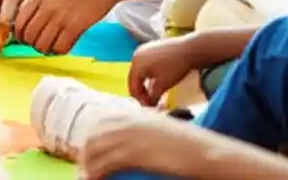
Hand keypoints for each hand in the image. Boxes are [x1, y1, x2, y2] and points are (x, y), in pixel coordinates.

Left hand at [15, 0, 114, 54]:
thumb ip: (35, 6)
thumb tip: (24, 29)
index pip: (18, 24)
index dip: (21, 36)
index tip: (27, 39)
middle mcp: (45, 7)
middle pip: (28, 37)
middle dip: (33, 44)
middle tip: (41, 43)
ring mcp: (59, 18)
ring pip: (42, 46)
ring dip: (46, 49)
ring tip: (52, 45)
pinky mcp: (74, 28)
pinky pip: (60, 48)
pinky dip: (60, 50)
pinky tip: (64, 45)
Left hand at [80, 109, 219, 178]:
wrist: (202, 151)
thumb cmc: (186, 144)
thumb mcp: (160, 129)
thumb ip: (141, 130)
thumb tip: (123, 142)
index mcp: (133, 114)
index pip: (100, 123)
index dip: (91, 140)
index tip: (89, 155)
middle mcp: (127, 121)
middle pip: (93, 136)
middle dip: (86, 154)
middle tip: (85, 171)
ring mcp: (128, 135)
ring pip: (94, 150)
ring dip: (88, 166)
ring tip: (88, 178)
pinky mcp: (131, 152)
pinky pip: (103, 163)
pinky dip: (95, 173)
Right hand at [127, 36, 194, 106]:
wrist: (189, 49)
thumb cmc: (174, 67)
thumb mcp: (162, 85)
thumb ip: (152, 98)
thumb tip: (148, 107)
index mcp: (136, 64)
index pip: (132, 86)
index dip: (139, 99)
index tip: (148, 108)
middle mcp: (136, 55)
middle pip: (134, 78)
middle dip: (141, 91)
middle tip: (150, 102)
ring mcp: (143, 50)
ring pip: (139, 72)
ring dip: (144, 84)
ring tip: (153, 93)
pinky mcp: (150, 48)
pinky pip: (144, 65)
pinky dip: (148, 75)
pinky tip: (156, 81)